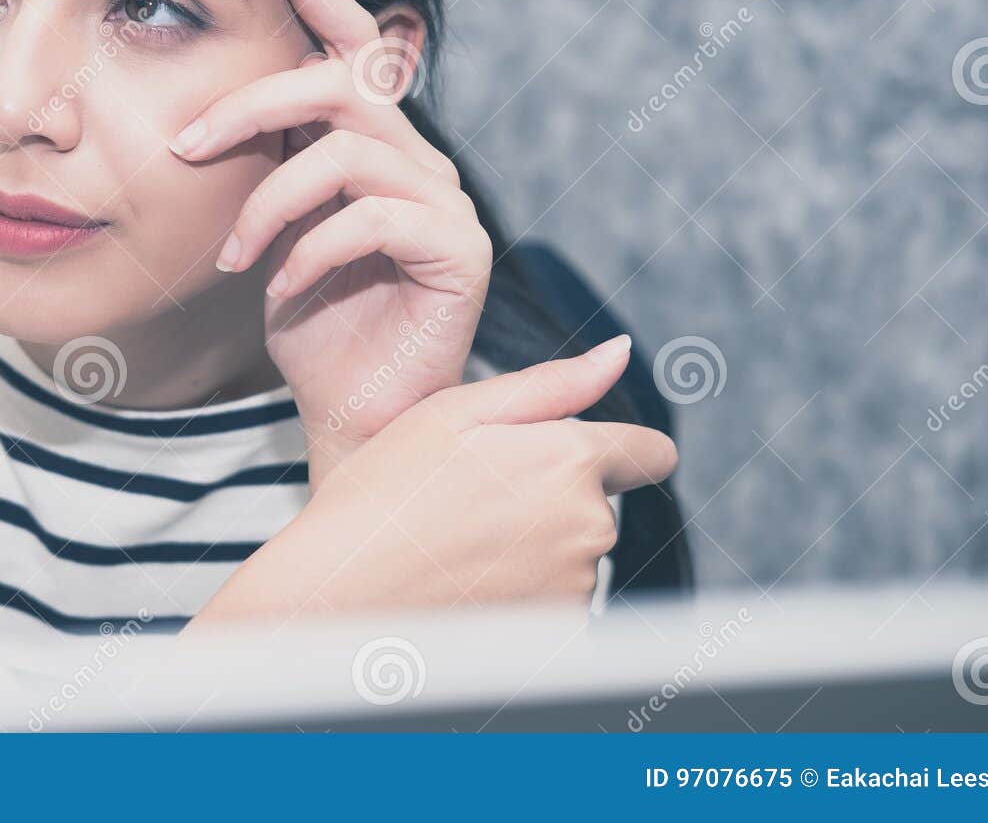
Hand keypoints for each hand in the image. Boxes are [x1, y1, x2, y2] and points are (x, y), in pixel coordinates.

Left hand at [170, 0, 491, 485]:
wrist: (352, 412)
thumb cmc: (310, 321)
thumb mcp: (272, 229)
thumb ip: (265, 164)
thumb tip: (206, 109)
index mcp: (375, 142)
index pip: (350, 45)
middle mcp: (416, 158)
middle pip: (340, 84)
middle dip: (252, 103)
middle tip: (184, 144)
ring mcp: (444, 202)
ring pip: (346, 152)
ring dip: (267, 202)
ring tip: (230, 256)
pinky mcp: (457, 251)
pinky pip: (370, 220)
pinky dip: (308, 250)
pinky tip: (280, 288)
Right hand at [186, 335, 678, 625]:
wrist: (337, 596)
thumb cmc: (383, 497)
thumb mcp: (454, 413)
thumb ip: (552, 384)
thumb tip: (618, 351)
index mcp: (568, 460)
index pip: (650, 453)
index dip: (616, 452)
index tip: (570, 462)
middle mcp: (587, 527)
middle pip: (596, 503)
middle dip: (550, 497)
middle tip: (469, 500)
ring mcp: (573, 588)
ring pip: (571, 554)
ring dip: (532, 548)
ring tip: (457, 545)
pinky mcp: (554, 636)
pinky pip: (553, 601)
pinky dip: (519, 593)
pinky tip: (464, 585)